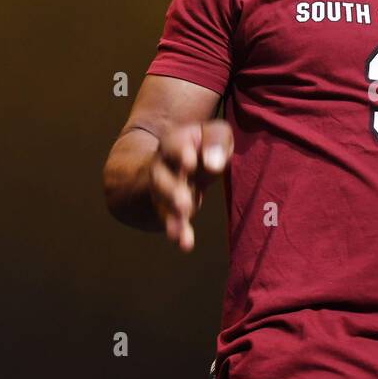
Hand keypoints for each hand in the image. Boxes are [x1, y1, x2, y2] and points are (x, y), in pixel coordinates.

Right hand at [148, 119, 233, 251]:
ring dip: (171, 217)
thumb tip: (213, 164)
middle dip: (172, 191)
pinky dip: (179, 232)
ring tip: (178, 233)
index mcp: (175, 141)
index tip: (190, 163)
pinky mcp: (169, 208)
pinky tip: (184, 244)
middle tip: (183, 204)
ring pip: (163, 203)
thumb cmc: (205, 145)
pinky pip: (171, 220)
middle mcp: (163, 166)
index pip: (174, 145)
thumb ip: (216, 141)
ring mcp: (163, 188)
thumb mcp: (216, 134)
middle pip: (162, 178)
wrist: (180, 161)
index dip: (181, 153)